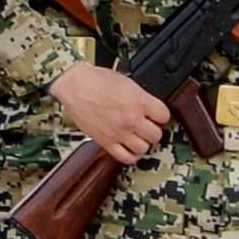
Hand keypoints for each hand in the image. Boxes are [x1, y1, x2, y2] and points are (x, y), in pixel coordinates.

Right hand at [49, 61, 169, 158]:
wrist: (74, 86)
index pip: (164, 116)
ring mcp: (119, 133)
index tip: (157, 115)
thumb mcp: (127, 82)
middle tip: (147, 126)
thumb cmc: (96, 80)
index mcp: (139, 102)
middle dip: (153, 129)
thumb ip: (142, 97)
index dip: (161, 115)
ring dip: (143, 142)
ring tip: (138, 136)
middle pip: (156, 135)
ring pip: (144, 148)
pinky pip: (126, 157)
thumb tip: (151, 108)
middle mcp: (131, 119)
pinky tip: (130, 147)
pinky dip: (131, 155)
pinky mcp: (106, 142)